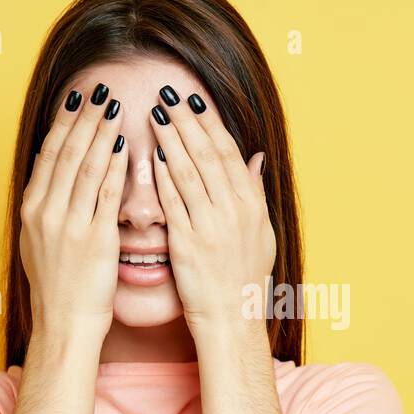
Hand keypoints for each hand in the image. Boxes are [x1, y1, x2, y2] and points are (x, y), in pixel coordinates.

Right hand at [20, 85, 126, 341]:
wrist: (64, 324)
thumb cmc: (58, 287)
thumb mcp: (39, 241)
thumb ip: (46, 206)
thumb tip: (50, 172)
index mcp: (31, 209)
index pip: (49, 154)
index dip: (64, 123)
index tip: (76, 97)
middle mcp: (46, 211)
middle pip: (67, 152)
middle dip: (85, 117)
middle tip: (99, 87)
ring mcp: (69, 224)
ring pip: (86, 166)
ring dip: (101, 132)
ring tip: (115, 105)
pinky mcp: (94, 239)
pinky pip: (106, 194)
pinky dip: (115, 167)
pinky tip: (125, 145)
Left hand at [149, 85, 275, 335]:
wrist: (234, 320)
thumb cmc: (245, 278)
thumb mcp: (262, 233)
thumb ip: (255, 192)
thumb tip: (257, 158)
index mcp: (251, 206)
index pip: (229, 153)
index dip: (211, 123)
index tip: (195, 99)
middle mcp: (234, 211)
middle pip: (208, 154)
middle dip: (187, 120)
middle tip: (168, 93)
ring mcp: (211, 226)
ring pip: (189, 172)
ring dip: (171, 139)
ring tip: (155, 113)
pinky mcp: (188, 243)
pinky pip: (174, 202)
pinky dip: (163, 175)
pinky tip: (151, 154)